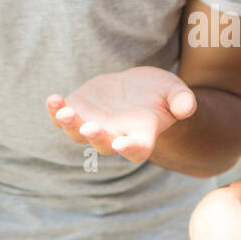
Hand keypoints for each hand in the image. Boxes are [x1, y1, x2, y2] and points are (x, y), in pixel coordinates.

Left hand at [45, 66, 196, 162]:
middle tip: (92, 127)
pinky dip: (55, 110)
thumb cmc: (160, 94)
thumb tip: (186, 107)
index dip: (129, 148)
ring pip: (77, 133)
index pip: (136, 149)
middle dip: (96, 137)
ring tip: (65, 112)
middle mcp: (114, 135)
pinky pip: (62, 116)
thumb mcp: (175, 91)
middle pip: (102, 144)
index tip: (122, 144)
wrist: (137, 90)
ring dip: (70, 125)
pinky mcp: (79, 111)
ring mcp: (93, 125)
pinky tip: (53, 99)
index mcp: (141, 135)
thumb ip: (182, 100)